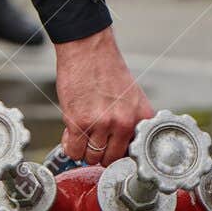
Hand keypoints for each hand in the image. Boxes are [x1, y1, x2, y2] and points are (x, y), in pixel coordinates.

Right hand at [55, 28, 155, 164]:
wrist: (89, 50)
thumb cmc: (108, 71)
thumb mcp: (132, 98)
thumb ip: (131, 123)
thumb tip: (123, 151)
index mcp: (141, 117)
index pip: (133, 154)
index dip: (119, 154)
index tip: (110, 152)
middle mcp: (124, 123)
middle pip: (110, 159)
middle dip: (100, 154)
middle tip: (93, 141)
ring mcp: (101, 124)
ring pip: (90, 157)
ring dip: (84, 149)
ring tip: (82, 133)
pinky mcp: (79, 122)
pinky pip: (73, 150)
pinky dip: (70, 146)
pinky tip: (71, 133)